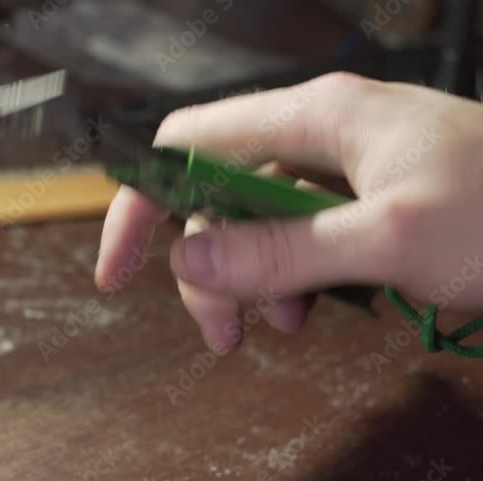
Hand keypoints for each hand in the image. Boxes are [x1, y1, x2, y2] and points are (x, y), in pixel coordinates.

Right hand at [97, 72, 482, 351]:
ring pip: (254, 221)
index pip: (187, 145)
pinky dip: (290, 279)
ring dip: (249, 279)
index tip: (118, 269)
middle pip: (216, 193)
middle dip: (206, 264)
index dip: (141, 203)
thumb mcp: (393, 238)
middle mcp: (320, 132)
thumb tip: (191, 257)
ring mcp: (343, 166)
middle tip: (222, 332)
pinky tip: (311, 312)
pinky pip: (298, 237)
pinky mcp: (364, 199)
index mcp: (316, 116)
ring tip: (276, 329)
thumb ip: (285, 249)